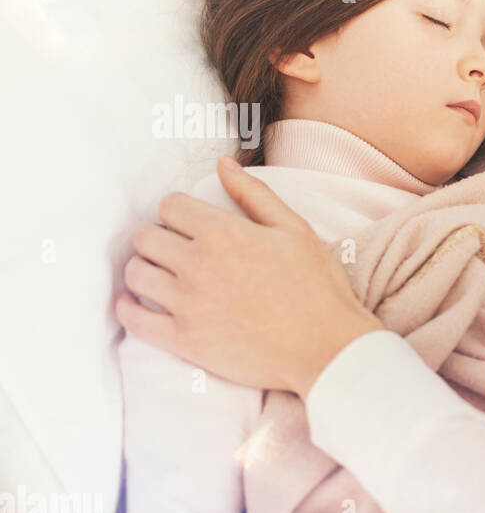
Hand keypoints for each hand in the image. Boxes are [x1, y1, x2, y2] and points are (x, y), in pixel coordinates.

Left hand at [114, 156, 383, 398]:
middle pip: (146, 238)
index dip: (177, 212)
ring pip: (135, 275)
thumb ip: (254, 194)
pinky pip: (135, 320)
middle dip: (157, 239)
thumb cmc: (318, 287)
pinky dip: (128, 309)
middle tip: (174, 250)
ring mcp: (188, 304)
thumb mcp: (296, 229)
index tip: (187, 224)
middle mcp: (198, 264)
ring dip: (143, 270)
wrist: (327, 348)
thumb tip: (221, 164)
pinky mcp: (185, 340)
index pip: (170, 206)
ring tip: (159, 275)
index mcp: (224, 232)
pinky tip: (136, 305)